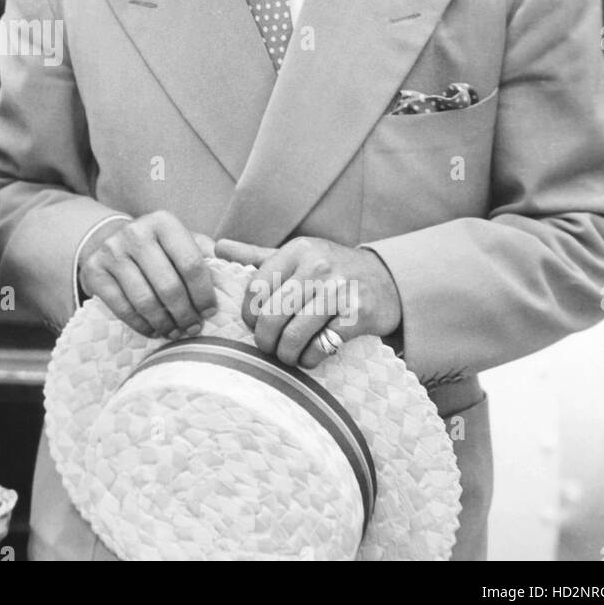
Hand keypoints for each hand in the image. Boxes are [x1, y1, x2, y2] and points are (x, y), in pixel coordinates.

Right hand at [79, 211, 217, 337]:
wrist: (111, 242)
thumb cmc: (158, 249)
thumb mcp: (182, 241)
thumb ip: (207, 254)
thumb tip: (235, 270)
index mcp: (163, 222)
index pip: (191, 264)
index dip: (204, 294)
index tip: (210, 312)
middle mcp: (135, 232)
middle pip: (169, 285)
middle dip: (185, 314)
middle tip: (193, 328)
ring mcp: (111, 251)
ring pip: (145, 300)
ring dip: (165, 323)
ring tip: (175, 332)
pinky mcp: (94, 270)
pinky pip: (122, 308)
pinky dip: (142, 325)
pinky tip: (154, 330)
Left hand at [213, 237, 401, 368]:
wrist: (386, 281)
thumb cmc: (329, 271)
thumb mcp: (296, 256)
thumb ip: (256, 255)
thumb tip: (217, 246)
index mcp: (297, 250)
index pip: (255, 289)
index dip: (248, 314)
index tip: (253, 323)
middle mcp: (318, 267)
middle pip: (272, 316)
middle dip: (264, 339)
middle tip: (268, 346)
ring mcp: (340, 291)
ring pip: (293, 335)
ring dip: (285, 353)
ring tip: (286, 354)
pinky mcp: (358, 316)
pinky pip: (321, 347)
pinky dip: (309, 358)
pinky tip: (309, 355)